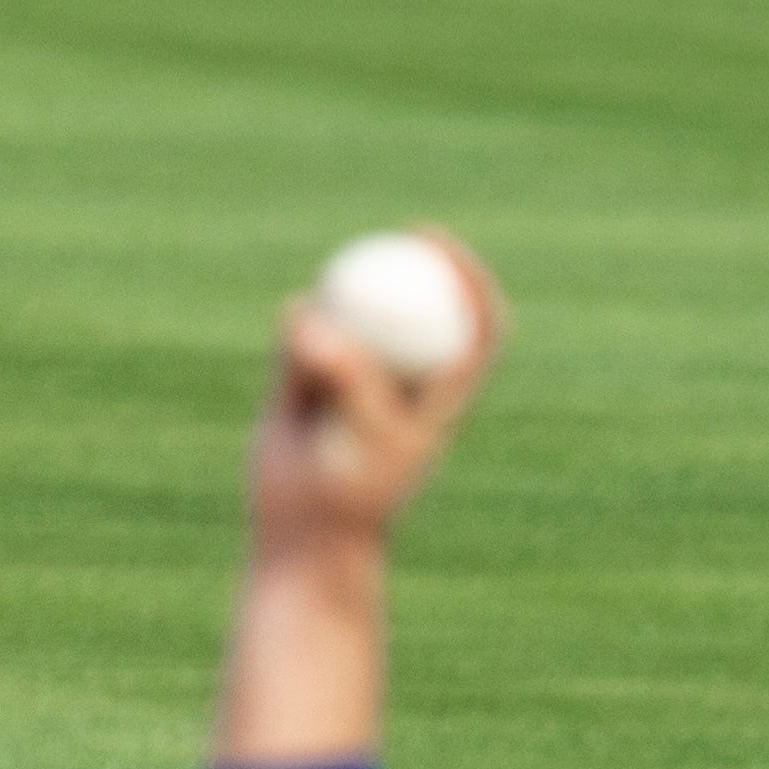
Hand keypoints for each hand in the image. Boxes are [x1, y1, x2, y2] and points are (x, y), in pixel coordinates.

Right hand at [246, 234, 500, 558]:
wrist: (305, 533)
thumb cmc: (352, 491)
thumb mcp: (364, 434)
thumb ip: (349, 379)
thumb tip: (316, 315)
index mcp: (440, 397)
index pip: (476, 328)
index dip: (468, 280)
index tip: (442, 246)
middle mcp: (402, 384)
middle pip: (421, 312)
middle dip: (413, 268)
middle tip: (391, 235)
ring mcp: (354, 384)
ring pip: (357, 323)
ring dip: (347, 298)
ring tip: (332, 285)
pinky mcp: (307, 389)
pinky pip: (307, 341)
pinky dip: (302, 325)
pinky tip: (292, 313)